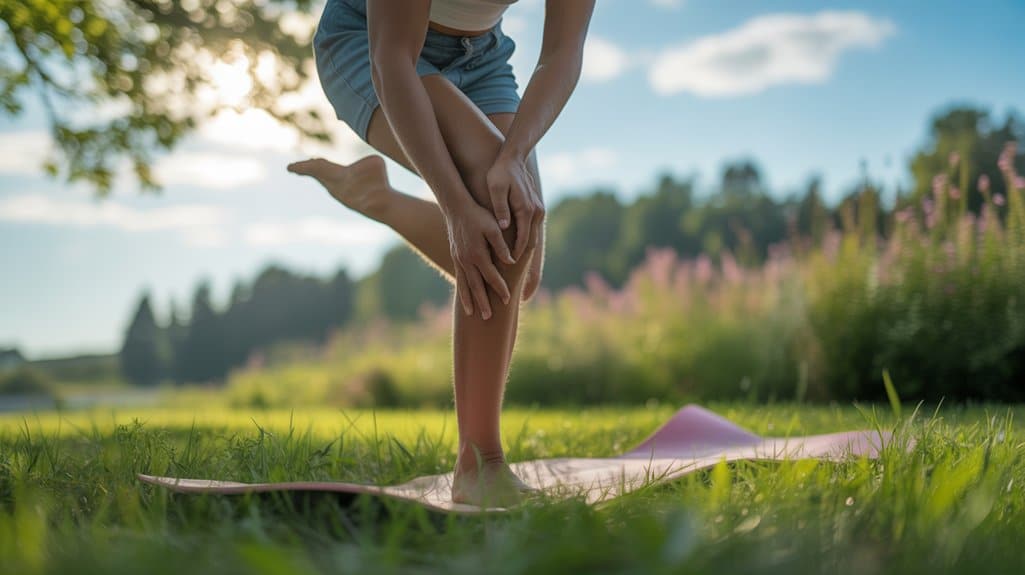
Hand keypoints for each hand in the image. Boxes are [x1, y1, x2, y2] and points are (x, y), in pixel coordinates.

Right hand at [445, 200, 515, 319]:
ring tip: (472, 314)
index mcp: (477, 254)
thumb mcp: (493, 227)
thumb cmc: (478, 215)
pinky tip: (464, 299)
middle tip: (488, 318)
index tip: (508, 300)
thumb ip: (501, 245)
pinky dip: (462, 290)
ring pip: (465, 285)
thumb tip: (511, 261)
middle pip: (476, 286)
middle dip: (482, 302)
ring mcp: (459, 260)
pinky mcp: (456, 258)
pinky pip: (459, 278)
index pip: (491, 276)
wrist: (456, 207)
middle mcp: (466, 260)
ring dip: (469, 300)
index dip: (500, 288)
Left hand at [486, 153, 543, 261]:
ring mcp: (538, 210)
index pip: (524, 239)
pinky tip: (516, 250)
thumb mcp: (496, 189)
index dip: (517, 255)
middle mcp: (536, 212)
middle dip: (524, 259)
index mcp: (527, 210)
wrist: (513, 158)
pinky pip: (531, 229)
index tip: (509, 268)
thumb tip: (503, 228)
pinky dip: (526, 241)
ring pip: (533, 237)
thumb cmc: (501, 173)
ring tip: (515, 268)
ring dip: (525, 251)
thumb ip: (500, 208)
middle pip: (532, 242)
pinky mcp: (535, 208)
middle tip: (515, 276)